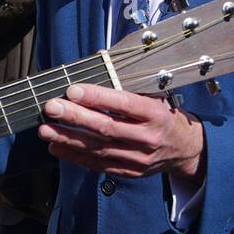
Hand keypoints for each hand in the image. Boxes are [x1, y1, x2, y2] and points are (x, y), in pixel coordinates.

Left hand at [37, 83, 205, 181]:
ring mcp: (138, 158)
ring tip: (46, 129)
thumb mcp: (157, 97)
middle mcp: (147, 138)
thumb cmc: (165, 116)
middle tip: (51, 107)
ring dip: (69, 138)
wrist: (187, 150)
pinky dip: (75, 156)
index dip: (97, 97)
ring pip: (98, 148)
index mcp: (156, 114)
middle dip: (75, 117)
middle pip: (107, 128)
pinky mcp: (129, 172)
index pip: (123, 104)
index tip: (72, 89)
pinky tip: (56, 146)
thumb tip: (98, 61)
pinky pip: (98, 165)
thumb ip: (129, 86)